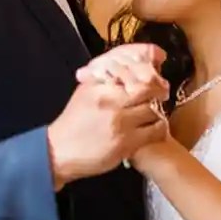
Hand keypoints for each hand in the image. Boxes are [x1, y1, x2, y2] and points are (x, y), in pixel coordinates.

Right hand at [48, 45, 169, 188]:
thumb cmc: (73, 123)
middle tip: (161, 93)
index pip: (132, 72)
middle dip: (157, 90)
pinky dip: (159, 128)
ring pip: (153, 109)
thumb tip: (124, 67)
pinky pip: (154, 131)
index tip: (154, 73)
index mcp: (100, 87)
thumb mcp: (84, 93)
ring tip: (155, 113)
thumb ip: (104, 80)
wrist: (59, 152)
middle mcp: (110, 102)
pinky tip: (154, 128)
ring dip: (158, 110)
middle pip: (147, 88)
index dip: (147, 71)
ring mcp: (119, 122)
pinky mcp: (126, 143)